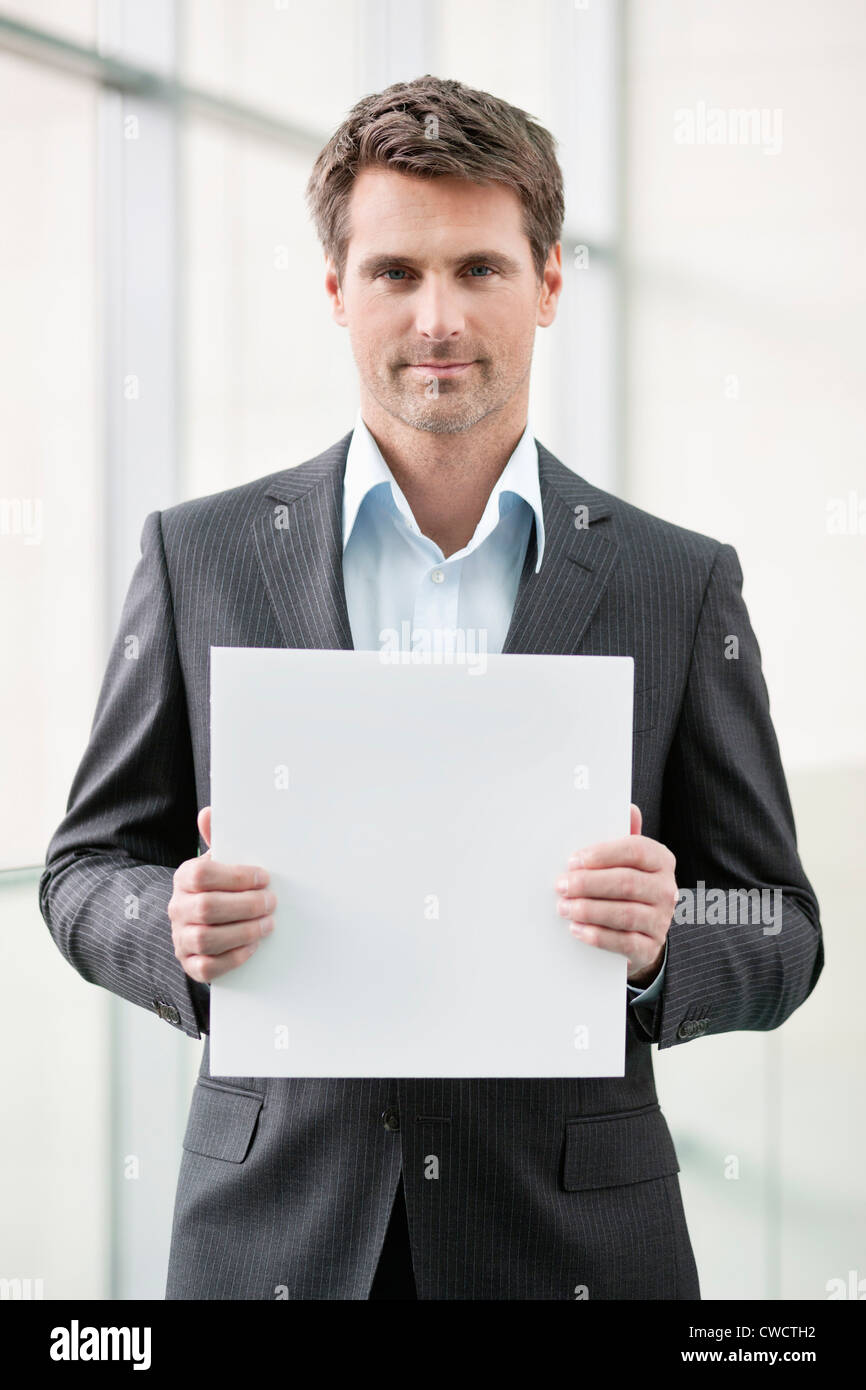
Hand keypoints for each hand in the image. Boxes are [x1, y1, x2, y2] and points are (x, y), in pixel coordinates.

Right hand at [169, 806, 275, 983]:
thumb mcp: (219, 863)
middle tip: (271, 902)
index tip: (264, 877)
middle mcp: (177, 908)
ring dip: (243, 931)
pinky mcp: (189, 964)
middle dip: (245, 905)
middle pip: (207, 907)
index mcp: (184, 878)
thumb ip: (219, 840)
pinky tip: (252, 947)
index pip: (202, 874)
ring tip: (267, 924)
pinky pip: (207, 966)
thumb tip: (209, 813)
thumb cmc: (219, 888)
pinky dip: (233, 957)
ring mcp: (181, 938)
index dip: (236, 876)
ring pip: (206, 938)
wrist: (200, 924)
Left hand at [553, 804, 676, 985]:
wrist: (640, 930)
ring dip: (589, 910)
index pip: (636, 850)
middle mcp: (666, 889)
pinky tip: (577, 929)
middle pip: (627, 883)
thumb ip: (622, 835)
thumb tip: (629, 808)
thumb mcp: (625, 860)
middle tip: (561, 885)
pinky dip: (598, 936)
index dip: (603, 854)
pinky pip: (625, 942)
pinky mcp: (651, 947)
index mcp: (660, 859)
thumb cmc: (625, 885)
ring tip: (564, 907)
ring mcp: (661, 919)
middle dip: (589, 884)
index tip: (574, 859)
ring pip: (625, 913)